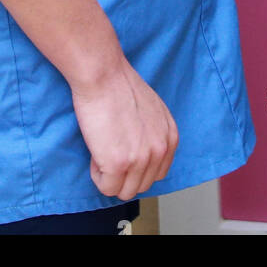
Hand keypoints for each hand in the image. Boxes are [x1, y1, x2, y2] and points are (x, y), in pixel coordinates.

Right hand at [70, 55, 178, 200]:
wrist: (103, 74)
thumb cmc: (120, 85)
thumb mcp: (153, 110)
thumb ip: (154, 134)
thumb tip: (142, 155)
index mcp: (170, 137)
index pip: (158, 173)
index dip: (137, 166)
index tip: (123, 151)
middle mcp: (160, 150)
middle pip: (141, 185)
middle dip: (123, 173)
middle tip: (110, 149)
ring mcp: (140, 159)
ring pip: (124, 191)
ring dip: (110, 176)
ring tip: (103, 150)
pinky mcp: (118, 164)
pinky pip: (106, 188)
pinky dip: (97, 175)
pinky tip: (96, 152)